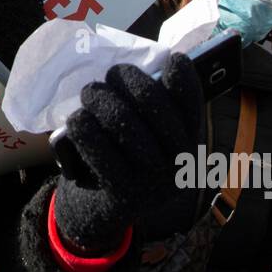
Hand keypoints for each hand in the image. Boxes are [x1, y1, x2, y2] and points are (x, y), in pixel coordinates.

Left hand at [52, 54, 203, 253]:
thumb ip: (152, 109)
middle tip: (110, 75)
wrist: (105, 212)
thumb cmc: (127, 158)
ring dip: (99, 97)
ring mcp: (152, 181)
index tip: (172, 59)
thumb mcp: (149, 138)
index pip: (193, 104)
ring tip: (89, 92)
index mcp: (189, 144)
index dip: (186, 79)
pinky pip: (97, 147)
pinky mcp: (122, 194)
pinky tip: (77, 120)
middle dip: (127, 79)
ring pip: (121, 120)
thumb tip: (147, 68)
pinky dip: (83, 126)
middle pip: (152, 103)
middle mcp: (178, 164)